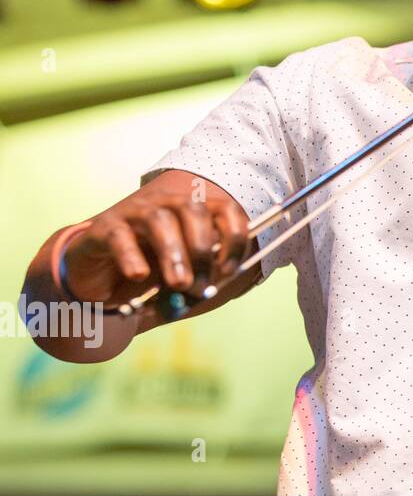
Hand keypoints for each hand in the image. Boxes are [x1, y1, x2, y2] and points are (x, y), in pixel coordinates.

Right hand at [61, 172, 249, 306]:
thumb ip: (193, 284)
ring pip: (160, 220)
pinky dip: (132, 256)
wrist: (95, 272)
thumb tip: (206, 292)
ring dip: (174, 253)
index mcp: (192, 212)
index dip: (234, 236)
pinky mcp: (105, 226)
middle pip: (194, 211)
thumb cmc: (146, 271)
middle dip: (201, 250)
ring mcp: (135, 211)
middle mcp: (166, 204)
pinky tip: (138, 275)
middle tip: (199, 286)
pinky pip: (121, 236)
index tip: (228, 269)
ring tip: (178, 284)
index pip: (225, 209)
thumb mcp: (176, 279)